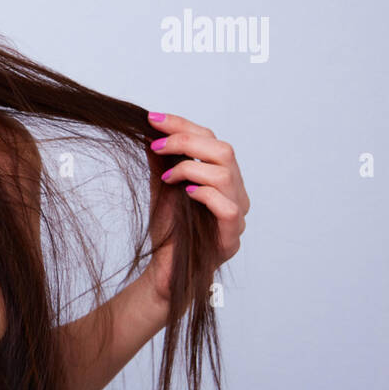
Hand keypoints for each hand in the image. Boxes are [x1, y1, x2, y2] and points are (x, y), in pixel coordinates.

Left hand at [142, 111, 248, 302]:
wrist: (165, 271)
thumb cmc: (169, 232)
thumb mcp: (162, 189)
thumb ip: (162, 162)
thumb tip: (151, 130)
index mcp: (222, 178)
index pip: (210, 140)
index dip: (182, 125)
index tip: (152, 118)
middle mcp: (236, 192)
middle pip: (223, 150)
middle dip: (185, 141)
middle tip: (156, 144)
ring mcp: (238, 215)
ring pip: (227, 174)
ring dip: (190, 168)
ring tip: (167, 178)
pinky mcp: (231, 237)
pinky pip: (227, 207)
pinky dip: (204, 195)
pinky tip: (185, 194)